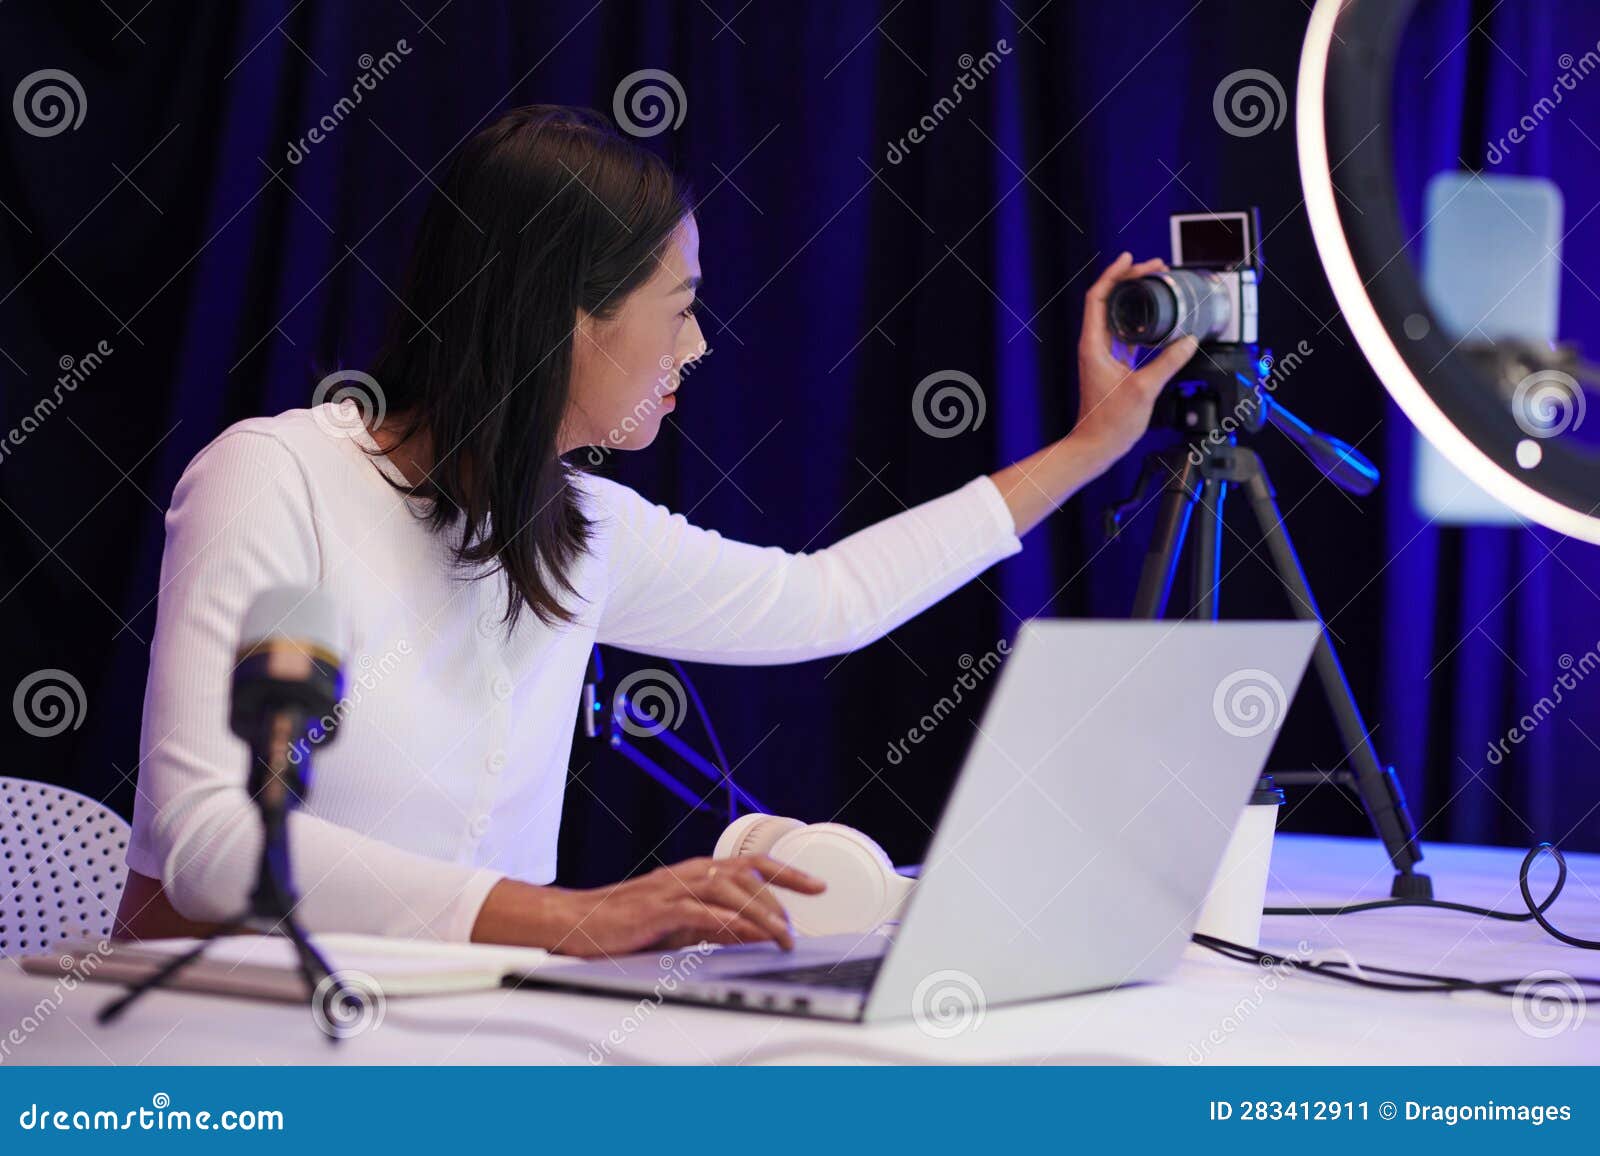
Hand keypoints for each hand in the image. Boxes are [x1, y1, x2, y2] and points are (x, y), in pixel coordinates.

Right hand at [534, 855, 825, 956]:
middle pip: (746, 874)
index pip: (752, 864)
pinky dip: (724, 919)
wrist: (579, 921)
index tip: (818, 885)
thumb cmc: (629, 923)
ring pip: (728, 888)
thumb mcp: (682, 924)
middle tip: (796, 929)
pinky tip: (742, 930)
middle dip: (779, 900)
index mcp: (697, 873)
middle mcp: (689, 873)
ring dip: (759, 911)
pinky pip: (698, 910)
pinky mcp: (657, 909)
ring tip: (780, 935)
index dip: (788, 872)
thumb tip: (757, 932)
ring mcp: (673, 888)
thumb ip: (719, 925)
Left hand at [1073, 252, 1200, 470]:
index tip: (1130, 259)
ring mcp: (1103, 354)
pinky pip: (1126, 333)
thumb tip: (1188, 341)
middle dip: (1129, 280)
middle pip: (1109, 300)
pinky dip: (1140, 320)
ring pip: (1117, 315)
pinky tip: (1157, 316)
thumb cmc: (1109, 423)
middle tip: (1154, 267)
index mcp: (1094, 345)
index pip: (1099, 297)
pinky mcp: (1113, 364)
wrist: (1096, 446)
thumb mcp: (1144, 390)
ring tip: (1156, 283)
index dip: (1114, 274)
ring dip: (1135, 297)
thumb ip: (1168, 362)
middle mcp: (1095, 345)